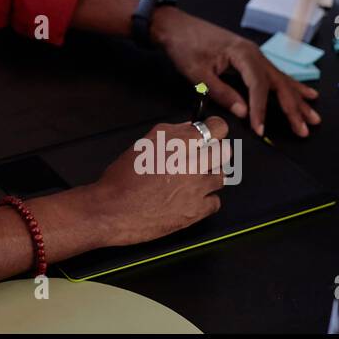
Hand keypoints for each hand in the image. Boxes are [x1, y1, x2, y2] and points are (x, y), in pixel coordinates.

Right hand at [78, 117, 228, 245]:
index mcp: (179, 141)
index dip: (214, 130)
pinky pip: (215, 202)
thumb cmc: (122, 178)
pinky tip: (190, 198)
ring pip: (222, 176)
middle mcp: (193, 162)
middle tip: (201, 158)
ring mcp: (197, 187)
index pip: (218, 128)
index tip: (211, 134)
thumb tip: (189, 128)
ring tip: (191, 181)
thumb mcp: (144, 143)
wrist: (113, 210)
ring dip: (209, 176)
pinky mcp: (197, 210)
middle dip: (214, 153)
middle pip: (225, 152)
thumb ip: (172, 133)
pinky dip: (205, 200)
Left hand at [152, 7, 320, 137]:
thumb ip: (221, 92)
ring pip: (281, 79)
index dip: (261, 109)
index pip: (258, 86)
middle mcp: (254, 53)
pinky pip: (275, 74)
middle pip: (278, 83)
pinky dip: (292, 86)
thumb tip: (243, 112)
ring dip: (298, 99)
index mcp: (242, 54)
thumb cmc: (184, 46)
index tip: (261, 129)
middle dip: (293, 108)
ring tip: (314, 116)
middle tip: (305, 129)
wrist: (175, 26)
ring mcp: (254, 54)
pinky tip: (306, 93)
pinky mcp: (250, 57)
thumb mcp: (197, 73)